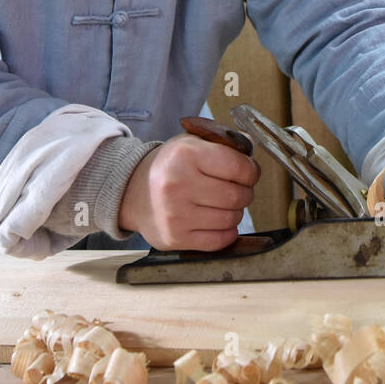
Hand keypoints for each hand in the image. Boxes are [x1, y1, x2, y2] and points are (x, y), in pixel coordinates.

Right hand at [117, 134, 259, 250]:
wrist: (133, 192)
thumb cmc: (170, 166)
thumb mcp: (192, 143)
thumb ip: (225, 143)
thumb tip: (252, 148)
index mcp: (185, 154)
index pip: (239, 167)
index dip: (252, 172)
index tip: (249, 173)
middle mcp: (177, 184)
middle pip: (238, 196)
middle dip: (245, 193)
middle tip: (237, 189)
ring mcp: (175, 214)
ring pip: (231, 219)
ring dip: (235, 212)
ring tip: (223, 204)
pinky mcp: (175, 238)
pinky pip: (219, 240)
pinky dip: (226, 232)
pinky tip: (217, 221)